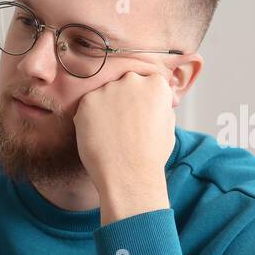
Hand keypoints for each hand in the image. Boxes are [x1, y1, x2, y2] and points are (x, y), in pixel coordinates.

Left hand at [73, 71, 175, 222]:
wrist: (128, 175)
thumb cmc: (151, 155)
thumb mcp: (167, 125)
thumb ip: (158, 105)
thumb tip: (151, 100)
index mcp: (157, 84)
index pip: (146, 81)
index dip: (140, 100)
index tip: (138, 115)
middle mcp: (132, 80)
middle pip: (124, 84)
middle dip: (123, 100)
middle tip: (123, 125)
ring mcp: (108, 89)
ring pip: (105, 95)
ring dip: (106, 108)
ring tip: (110, 134)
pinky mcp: (87, 101)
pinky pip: (87, 106)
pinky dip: (89, 119)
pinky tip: (98, 136)